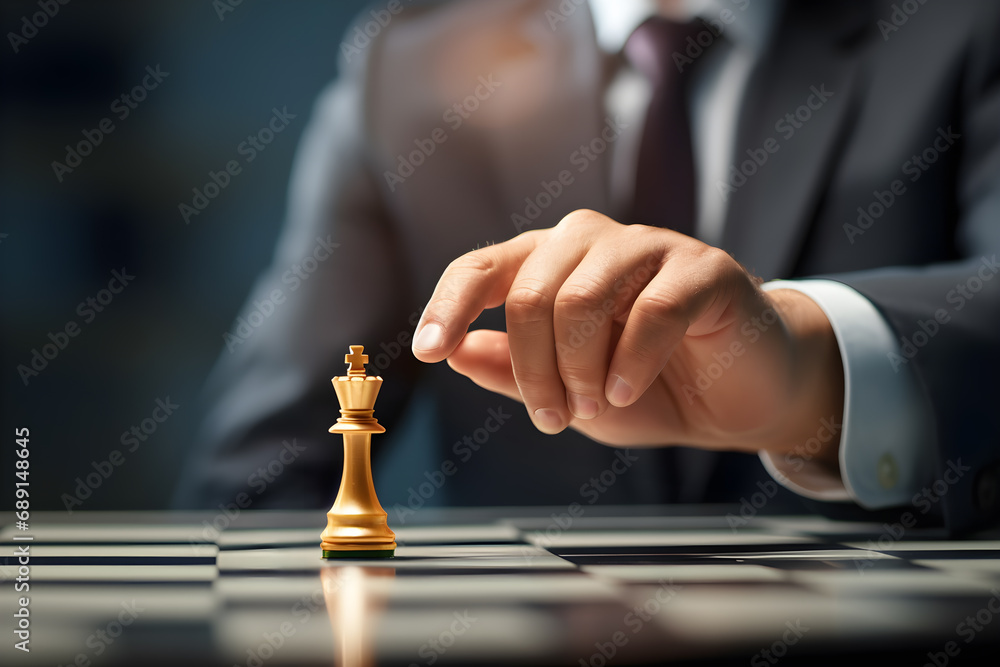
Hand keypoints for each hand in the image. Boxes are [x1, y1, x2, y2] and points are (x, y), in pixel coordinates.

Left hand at [411, 210, 843, 467]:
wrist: (740, 397)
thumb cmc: (650, 388)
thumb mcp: (569, 391)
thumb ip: (514, 370)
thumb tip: (455, 352)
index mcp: (552, 263)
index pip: (483, 267)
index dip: (449, 305)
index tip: (428, 352)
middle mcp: (594, 243)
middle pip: (531, 292)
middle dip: (532, 368)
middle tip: (552, 417)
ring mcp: (652, 249)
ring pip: (584, 296)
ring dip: (579, 369)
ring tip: (595, 408)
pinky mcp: (706, 269)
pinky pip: (655, 309)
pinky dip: (633, 361)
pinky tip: (627, 393)